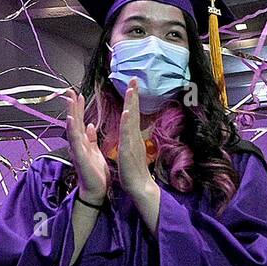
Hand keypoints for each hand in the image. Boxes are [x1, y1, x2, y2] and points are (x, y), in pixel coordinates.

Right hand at [65, 89, 107, 201]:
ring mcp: (77, 150)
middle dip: (72, 106)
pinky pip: (76, 142)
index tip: (78, 94)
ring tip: (70, 100)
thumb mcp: (94, 151)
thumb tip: (88, 125)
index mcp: (82, 142)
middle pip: (73, 122)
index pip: (79, 121)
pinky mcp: (80, 157)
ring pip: (72, 129)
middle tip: (70, 90)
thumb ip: (90, 138)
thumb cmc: (95, 172)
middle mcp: (77, 144)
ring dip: (71, 114)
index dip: (78, 108)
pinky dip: (73, 130)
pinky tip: (71, 120)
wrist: (96, 190)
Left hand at [117, 78, 154, 200]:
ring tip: (131, 90)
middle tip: (134, 79)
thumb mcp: (130, 150)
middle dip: (134, 96)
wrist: (138, 186)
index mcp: (132, 136)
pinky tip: (128, 112)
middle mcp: (133, 136)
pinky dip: (128, 122)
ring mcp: (132, 142)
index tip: (132, 85)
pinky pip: (128, 134)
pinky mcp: (129, 150)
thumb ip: (130, 138)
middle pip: (134, 112)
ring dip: (132, 105)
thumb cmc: (133, 170)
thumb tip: (131, 129)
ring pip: (132, 120)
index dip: (132, 99)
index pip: (132, 114)